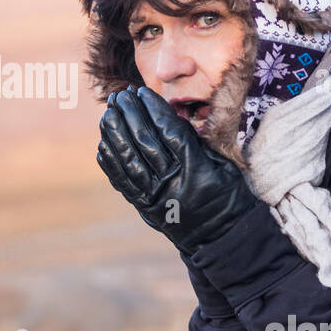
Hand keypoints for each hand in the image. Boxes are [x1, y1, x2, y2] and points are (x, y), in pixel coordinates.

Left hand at [96, 85, 256, 254]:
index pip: (168, 131)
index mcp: (196, 168)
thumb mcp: (223, 165)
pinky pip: (123, 183)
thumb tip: (170, 116)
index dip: (153, 109)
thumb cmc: (228, 196)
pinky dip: (111, 162)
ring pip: (128, 160)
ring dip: (115, 134)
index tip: (141, 92)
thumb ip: (197, 143)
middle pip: (144, 142)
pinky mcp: (146, 208)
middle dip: (130, 114)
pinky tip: (103, 144)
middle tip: (120, 95)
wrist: (222, 238)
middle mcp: (173, 182)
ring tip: (107, 113)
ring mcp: (156, 197)